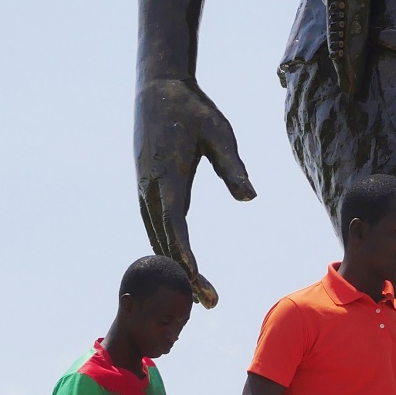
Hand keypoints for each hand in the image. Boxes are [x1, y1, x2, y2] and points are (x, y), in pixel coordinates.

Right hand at [135, 76, 258, 308]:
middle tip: (209, 303)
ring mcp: (145, 190)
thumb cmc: (194, 110)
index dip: (186, 257)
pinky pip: (155, 226)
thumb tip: (250, 197)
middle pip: (166, 242)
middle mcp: (151, 190)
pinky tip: (181, 264)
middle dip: (185, 275)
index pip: (177, 227)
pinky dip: (168, 249)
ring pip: (158, 237)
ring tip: (197, 294)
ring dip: (175, 266)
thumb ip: (233, 167)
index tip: (198, 281)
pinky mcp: (146, 187)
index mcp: (169, 178)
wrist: (158, 90)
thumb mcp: (220, 134)